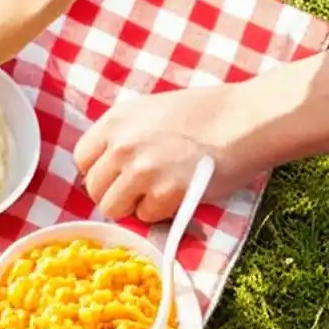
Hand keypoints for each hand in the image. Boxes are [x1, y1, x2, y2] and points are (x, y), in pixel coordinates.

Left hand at [74, 84, 261, 221]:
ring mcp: (141, 171)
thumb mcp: (151, 111)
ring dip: (134, 206)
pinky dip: (161, 213)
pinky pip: (145, 217)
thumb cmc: (206, 114)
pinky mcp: (164, 194)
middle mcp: (121, 146)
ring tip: (159, 193)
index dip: (98, 172)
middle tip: (140, 191)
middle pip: (93, 188)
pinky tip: (180, 194)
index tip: (115, 176)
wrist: (246, 120)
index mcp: (115, 121)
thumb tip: (106, 166)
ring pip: (112, 208)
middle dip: (114, 193)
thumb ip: (124, 135)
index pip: (82, 159)